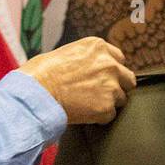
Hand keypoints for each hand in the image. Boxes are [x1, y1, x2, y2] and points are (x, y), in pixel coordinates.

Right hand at [18, 37, 136, 124]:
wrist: (36, 93)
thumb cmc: (41, 73)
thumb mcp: (66, 53)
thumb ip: (87, 59)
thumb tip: (90, 69)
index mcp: (98, 47)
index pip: (119, 59)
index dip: (111, 70)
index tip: (102, 77)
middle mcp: (109, 64)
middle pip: (127, 79)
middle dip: (117, 86)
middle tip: (100, 93)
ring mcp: (110, 86)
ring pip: (121, 98)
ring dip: (108, 102)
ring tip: (87, 104)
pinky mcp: (107, 107)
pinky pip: (110, 115)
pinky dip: (100, 117)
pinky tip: (83, 113)